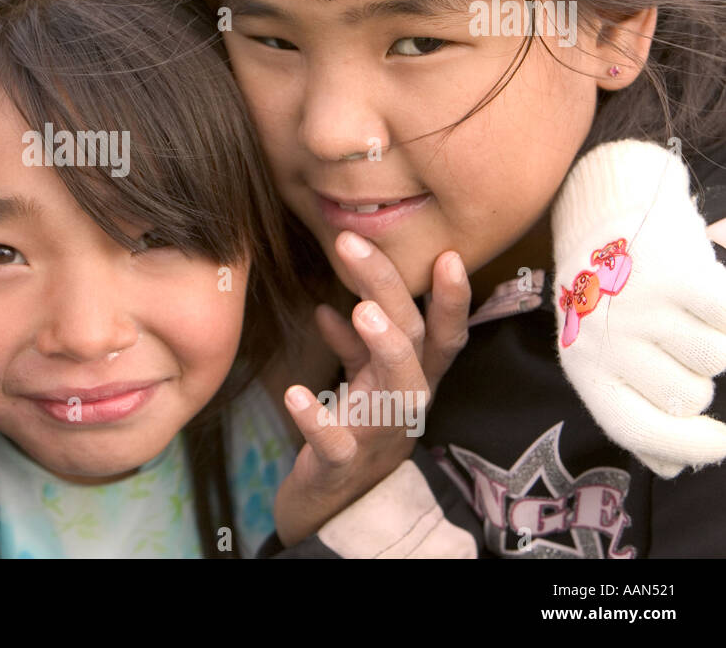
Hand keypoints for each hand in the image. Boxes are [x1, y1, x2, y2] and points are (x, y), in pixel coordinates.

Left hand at [272, 236, 469, 545]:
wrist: (333, 504)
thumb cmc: (356, 431)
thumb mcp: (363, 382)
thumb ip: (356, 343)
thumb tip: (341, 302)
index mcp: (413, 378)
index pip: (443, 335)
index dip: (452, 299)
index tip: (449, 253)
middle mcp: (406, 403)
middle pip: (413, 341)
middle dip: (389, 290)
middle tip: (354, 244)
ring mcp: (377, 435)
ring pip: (397, 390)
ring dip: (382, 348)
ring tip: (361, 310)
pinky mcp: (340, 464)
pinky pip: (334, 443)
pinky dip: (315, 418)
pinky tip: (295, 394)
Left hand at [553, 139, 725, 476]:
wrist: (606, 212)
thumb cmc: (610, 294)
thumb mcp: (604, 351)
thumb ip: (635, 411)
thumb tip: (671, 466)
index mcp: (582, 363)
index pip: (636, 427)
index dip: (686, 446)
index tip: (720, 445)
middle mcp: (603, 339)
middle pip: (689, 396)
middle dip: (696, 374)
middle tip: (673, 336)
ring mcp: (639, 308)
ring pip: (716, 359)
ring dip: (713, 339)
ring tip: (681, 310)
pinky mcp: (676, 276)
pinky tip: (707, 294)